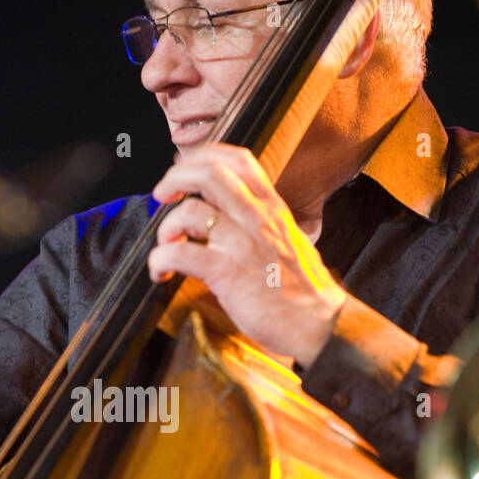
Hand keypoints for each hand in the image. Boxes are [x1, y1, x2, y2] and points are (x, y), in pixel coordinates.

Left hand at [148, 143, 345, 366]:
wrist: (318, 323)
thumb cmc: (302, 289)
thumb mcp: (289, 239)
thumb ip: (263, 222)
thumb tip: (233, 215)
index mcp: (272, 208)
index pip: (239, 161)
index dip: (204, 155)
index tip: (185, 165)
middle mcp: (256, 219)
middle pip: (208, 174)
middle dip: (175, 177)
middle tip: (163, 195)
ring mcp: (240, 244)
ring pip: (189, 212)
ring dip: (166, 227)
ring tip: (167, 244)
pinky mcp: (226, 273)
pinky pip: (179, 254)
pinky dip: (160, 261)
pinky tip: (161, 273)